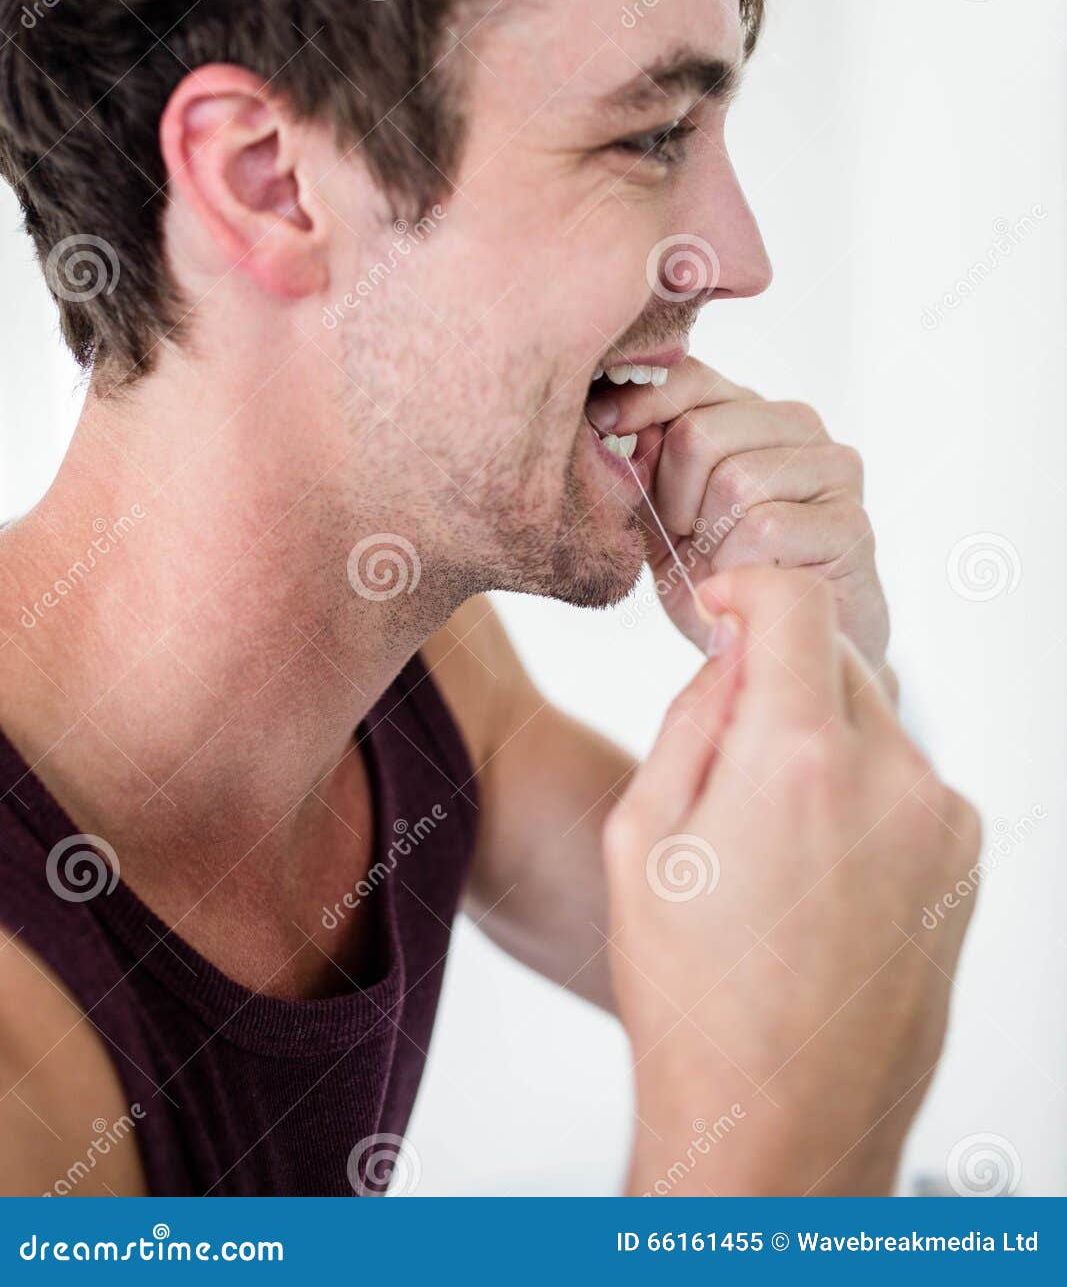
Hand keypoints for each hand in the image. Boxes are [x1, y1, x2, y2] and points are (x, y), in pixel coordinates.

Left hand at [587, 360, 892, 692]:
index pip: (690, 378)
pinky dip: (739, 565)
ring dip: (709, 538)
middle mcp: (799, 426)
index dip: (640, 405)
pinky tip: (747, 581)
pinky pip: (767, 527)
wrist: (778, 647)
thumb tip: (610, 416)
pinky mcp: (852, 524)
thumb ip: (641, 462)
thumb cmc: (716, 575)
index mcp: (750, 411)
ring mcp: (834, 471)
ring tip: (719, 563)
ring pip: (736, 480)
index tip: (605, 431)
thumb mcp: (660, 512)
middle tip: (685, 539)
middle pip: (700, 434)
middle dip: (672, 498)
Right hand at [603, 565, 980, 1196]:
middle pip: (837, 657)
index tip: (720, 610)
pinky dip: (861, 788)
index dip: (747, 589)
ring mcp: (942, 824)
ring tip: (766, 834)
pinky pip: (908, 780)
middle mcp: (895, 779)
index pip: (795, 603)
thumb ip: (693, 717)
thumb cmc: (694, 998)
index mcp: (801, 761)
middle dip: (778, 672)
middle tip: (722, 748)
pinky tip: (812, 867)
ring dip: (820, 734)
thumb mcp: (643, 838)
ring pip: (875, 719)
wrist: (782, 1125)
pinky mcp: (964, 864)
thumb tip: (734, 652)